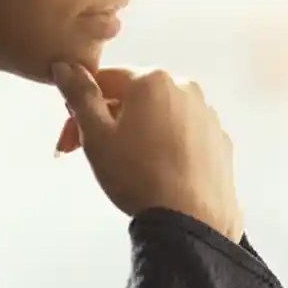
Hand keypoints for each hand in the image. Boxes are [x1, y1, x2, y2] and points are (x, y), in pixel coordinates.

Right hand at [52, 63, 243, 243]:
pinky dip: (168, 148)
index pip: (104, 80)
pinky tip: (159, 173)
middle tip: (93, 154)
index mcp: (152, 80)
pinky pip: (185, 137)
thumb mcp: (96, 135)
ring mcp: (208, 116)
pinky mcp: (221, 143)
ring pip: (162, 116)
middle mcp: (186, 88)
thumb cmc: (138, 176)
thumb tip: (66, 67)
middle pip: (135, 97)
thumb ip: (80, 96)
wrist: (192, 221)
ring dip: (139, 133)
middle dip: (109, 122)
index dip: (79, 107)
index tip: (70, 137)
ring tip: (127, 167)